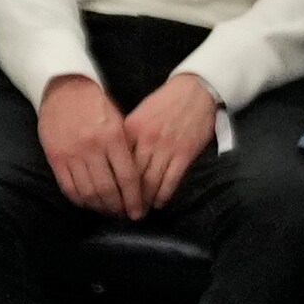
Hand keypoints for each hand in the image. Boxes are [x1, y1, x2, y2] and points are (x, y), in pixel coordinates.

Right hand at [38, 72, 145, 216]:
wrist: (63, 87)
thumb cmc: (96, 104)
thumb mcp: (118, 119)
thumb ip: (126, 148)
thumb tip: (137, 181)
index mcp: (113, 136)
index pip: (128, 177)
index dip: (134, 200)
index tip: (138, 212)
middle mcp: (92, 147)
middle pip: (108, 190)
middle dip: (118, 208)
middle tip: (124, 215)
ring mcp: (72, 153)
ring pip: (89, 192)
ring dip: (100, 207)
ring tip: (108, 212)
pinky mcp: (55, 157)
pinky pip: (69, 188)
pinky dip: (80, 201)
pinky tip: (89, 204)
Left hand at [120, 68, 219, 208]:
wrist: (195, 90)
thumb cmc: (165, 103)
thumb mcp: (139, 114)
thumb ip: (127, 136)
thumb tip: (115, 160)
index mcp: (131, 129)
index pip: (117, 162)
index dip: (112, 183)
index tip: (108, 196)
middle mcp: (146, 140)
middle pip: (131, 177)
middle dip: (126, 198)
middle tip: (122, 212)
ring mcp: (166, 148)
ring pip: (150, 182)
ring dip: (144, 201)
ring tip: (139, 212)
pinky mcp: (184, 154)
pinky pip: (170, 181)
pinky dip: (163, 195)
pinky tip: (158, 203)